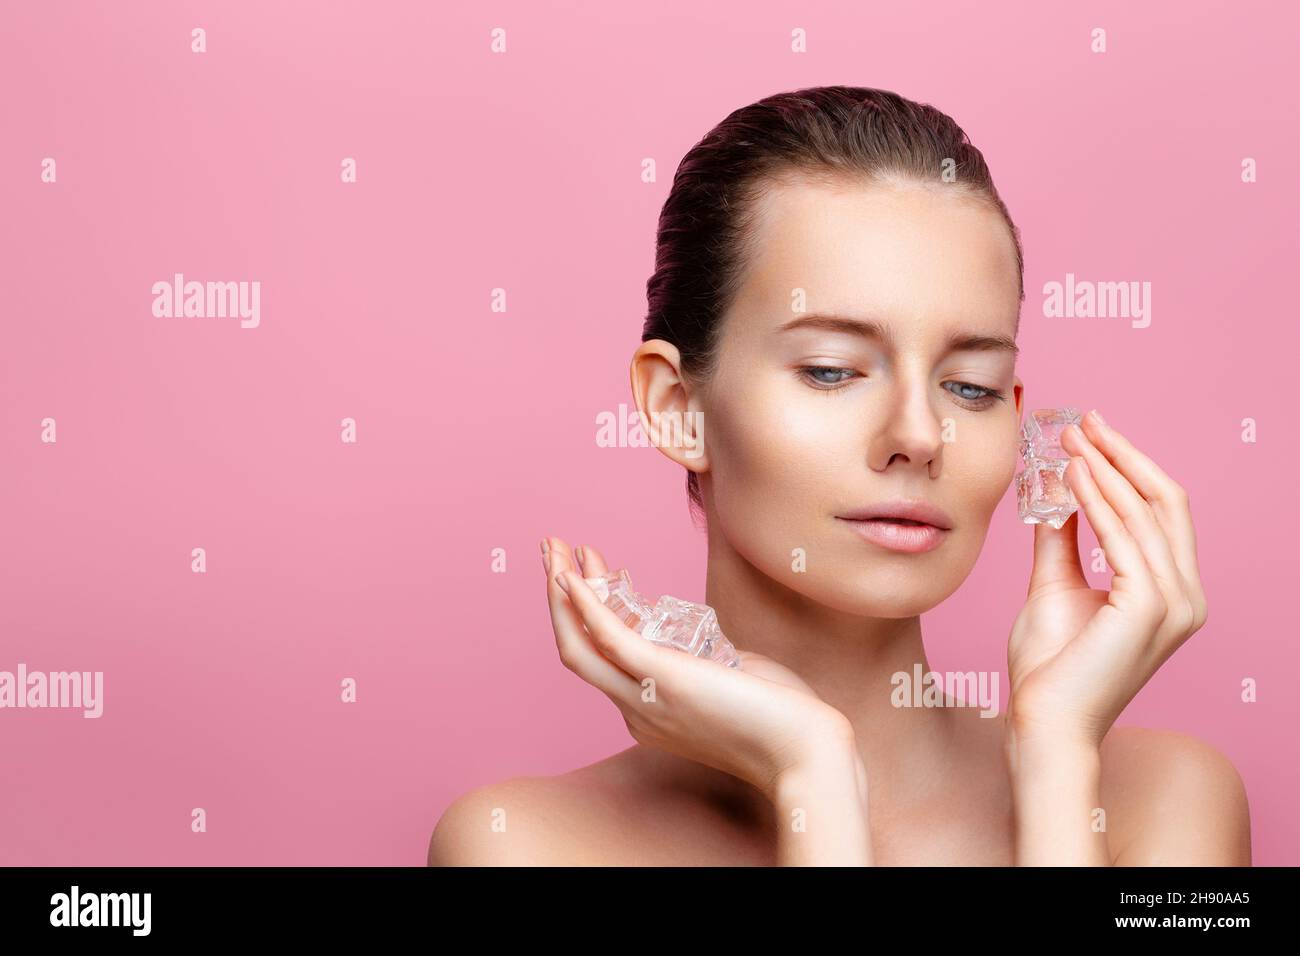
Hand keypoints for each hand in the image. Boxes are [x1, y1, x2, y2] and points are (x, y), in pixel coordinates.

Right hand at [542, 537, 854, 799]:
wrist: (807, 752)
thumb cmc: (784, 720)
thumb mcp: (735, 682)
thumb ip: (711, 661)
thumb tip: (709, 645)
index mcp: (650, 711)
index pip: (606, 657)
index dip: (592, 610)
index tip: (594, 570)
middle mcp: (637, 710)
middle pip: (578, 650)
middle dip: (559, 598)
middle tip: (553, 552)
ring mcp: (646, 699)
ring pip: (579, 646)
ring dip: (560, 593)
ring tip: (553, 549)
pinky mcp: (664, 679)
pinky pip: (609, 639)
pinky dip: (585, 606)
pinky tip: (573, 577)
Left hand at [1006, 410, 1208, 749]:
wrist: (1043, 720)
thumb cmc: (1049, 666)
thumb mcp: (1056, 585)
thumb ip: (1063, 540)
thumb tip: (1058, 492)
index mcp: (1173, 592)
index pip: (1161, 512)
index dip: (1129, 466)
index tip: (1091, 432)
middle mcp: (1187, 597)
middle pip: (1165, 503)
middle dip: (1122, 456)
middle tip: (1083, 422)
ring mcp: (1175, 604)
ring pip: (1144, 513)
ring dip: (1105, 469)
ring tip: (1069, 440)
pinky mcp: (1149, 608)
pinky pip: (1122, 537)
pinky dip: (1096, 499)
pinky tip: (1070, 474)